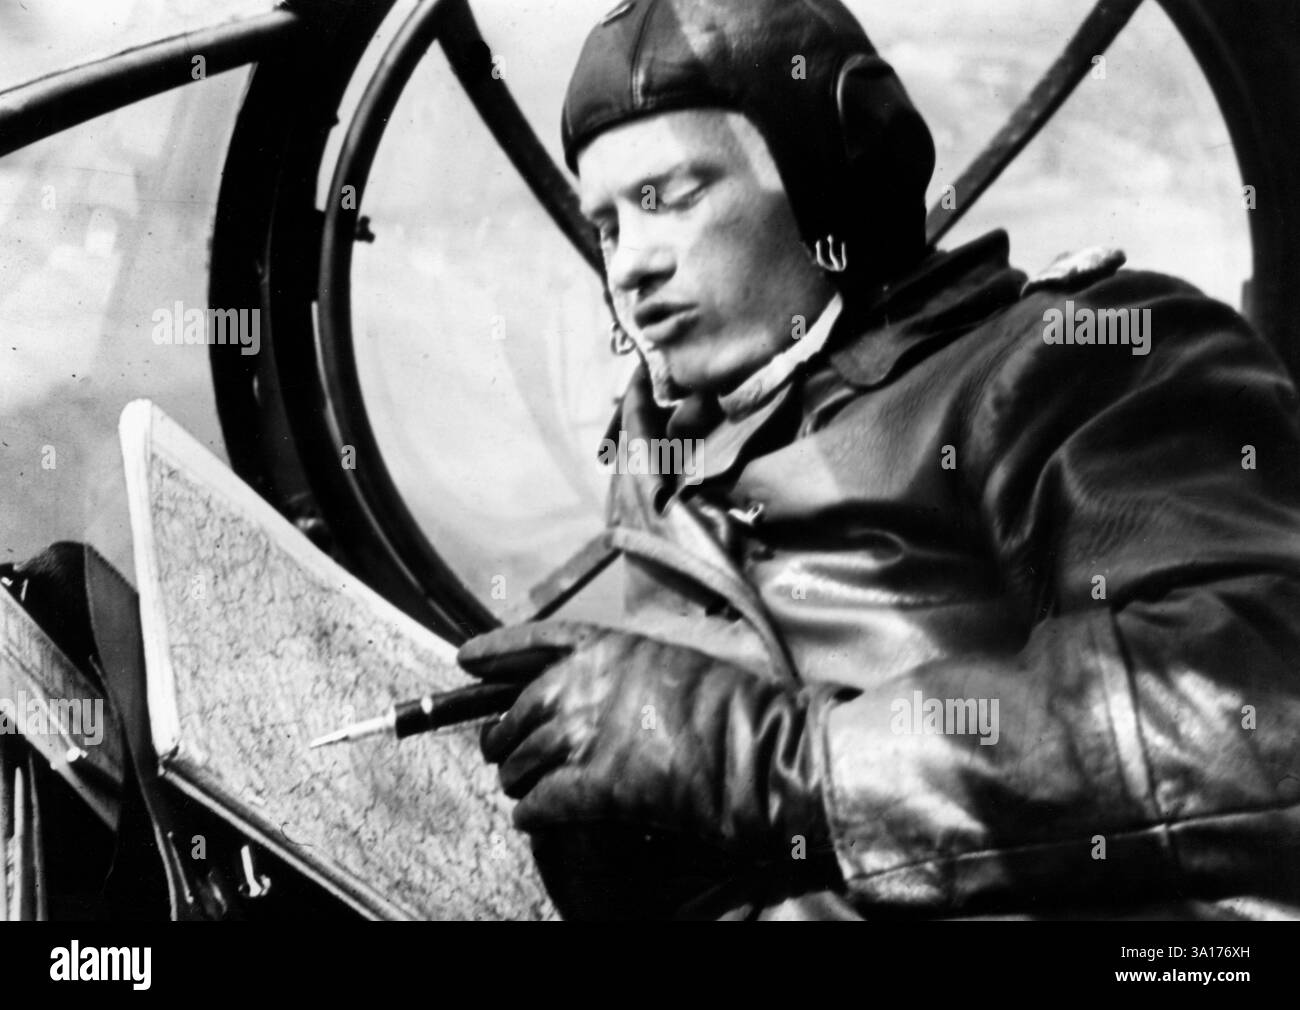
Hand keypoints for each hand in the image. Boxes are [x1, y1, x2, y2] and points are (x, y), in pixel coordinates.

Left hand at [457, 620, 849, 867]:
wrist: (756, 750)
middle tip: (502, 752)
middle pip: (518, 711)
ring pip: (522, 760)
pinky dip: (532, 812)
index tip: (465, 658)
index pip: (533, 644)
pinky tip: (533, 817)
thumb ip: (619, 671)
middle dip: (504, 736)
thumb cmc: (728, 706)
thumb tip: (583, 694)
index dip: (495, 651)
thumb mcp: (668, 661)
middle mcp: (585, 685)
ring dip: (516, 778)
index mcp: (606, 647)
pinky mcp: (595, 785)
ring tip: (520, 788)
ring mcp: (587, 734)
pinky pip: (542, 801)